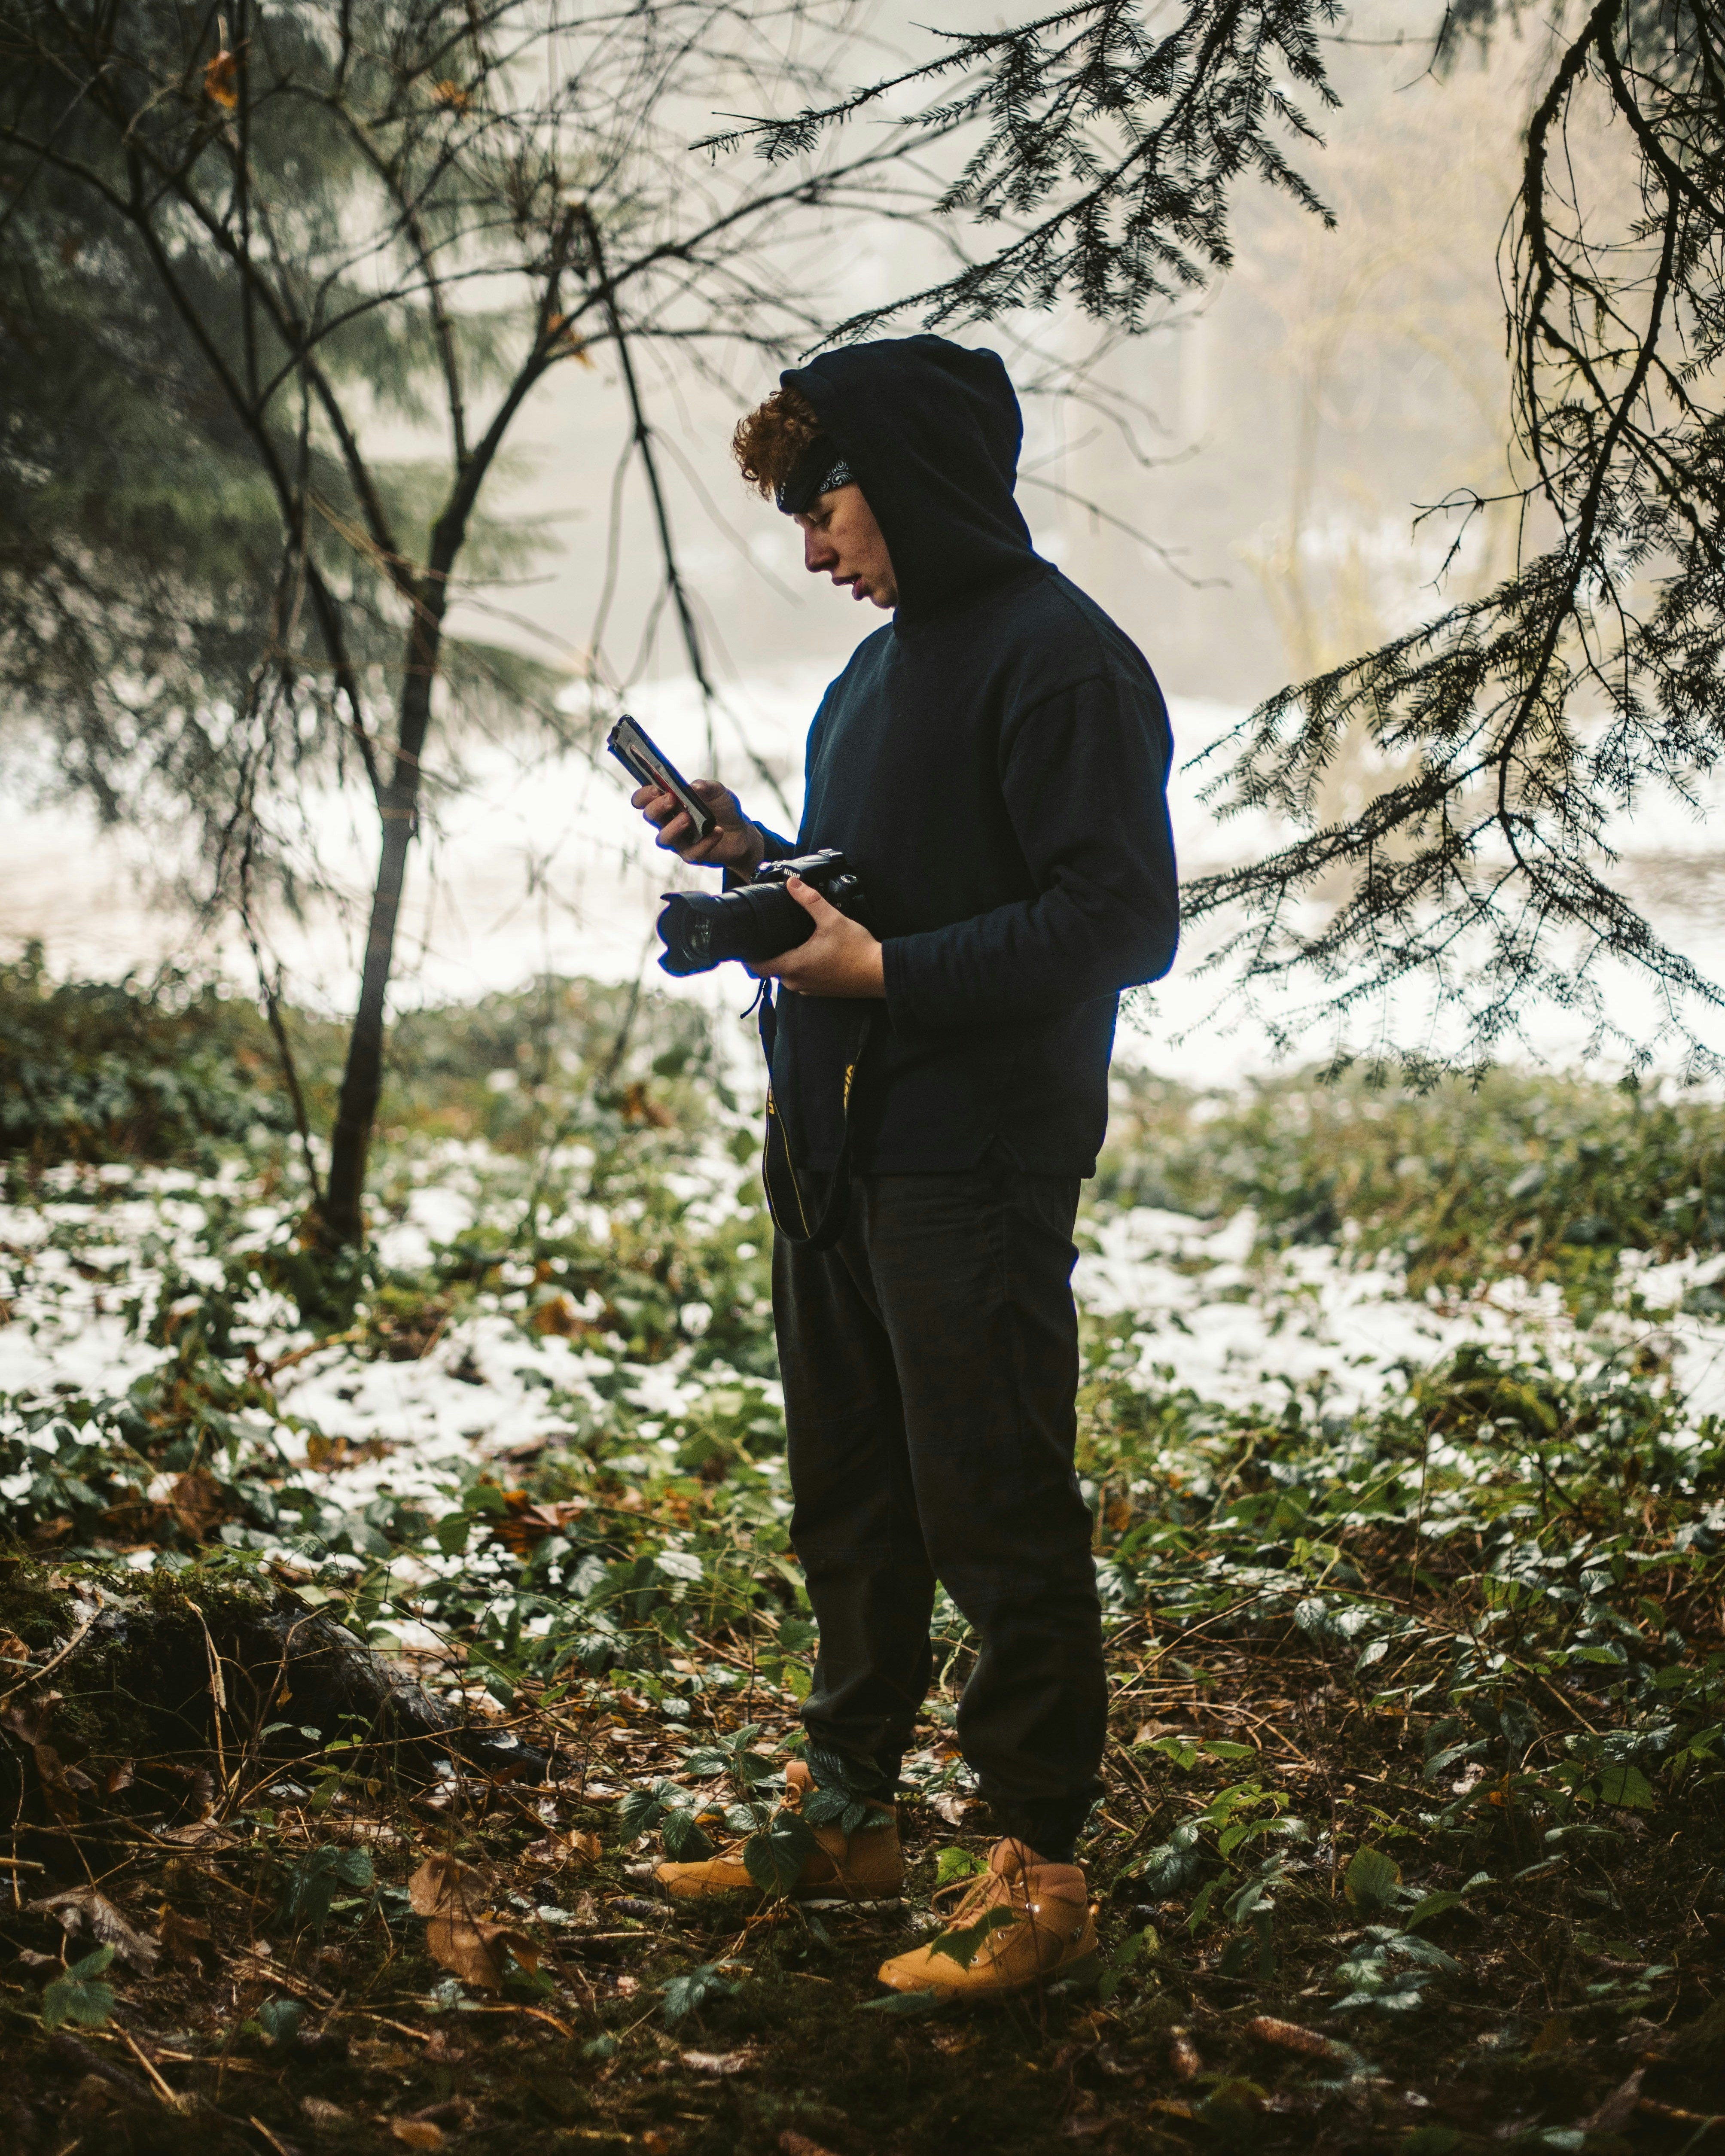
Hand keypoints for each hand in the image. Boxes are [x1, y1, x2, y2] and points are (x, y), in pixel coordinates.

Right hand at [633, 776, 765, 874]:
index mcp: (668, 804)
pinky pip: (693, 851)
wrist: (741, 831)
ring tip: (687, 818)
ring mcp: (679, 840)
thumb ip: (707, 787)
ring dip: (673, 827)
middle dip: (656, 807)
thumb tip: (694, 786)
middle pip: (650, 817)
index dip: (643, 795)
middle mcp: (668, 822)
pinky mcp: (692, 854)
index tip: (653, 789)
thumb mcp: (718, 792)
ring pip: (663, 839)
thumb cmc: (722, 809)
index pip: (644, 800)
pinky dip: (705, 841)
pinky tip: (717, 830)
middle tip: (670, 799)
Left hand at [751, 877, 884, 997]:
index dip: (747, 956)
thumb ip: (810, 900)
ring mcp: (808, 989)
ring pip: (786, 975)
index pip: (757, 967)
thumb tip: (792, 884)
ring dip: (784, 960)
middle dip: (768, 954)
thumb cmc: (857, 950)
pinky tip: (809, 952)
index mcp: (794, 966)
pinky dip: (800, 967)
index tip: (744, 944)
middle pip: (771, 969)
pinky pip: (800, 979)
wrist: (880, 973)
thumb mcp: (832, 919)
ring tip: (788, 941)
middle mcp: (797, 982)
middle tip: (768, 935)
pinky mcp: (820, 991)